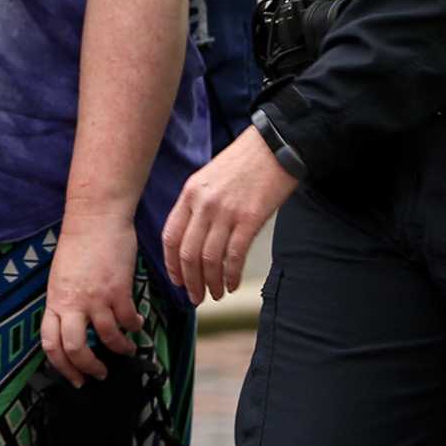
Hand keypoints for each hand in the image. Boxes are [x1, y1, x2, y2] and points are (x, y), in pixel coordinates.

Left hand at [38, 210, 140, 386]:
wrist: (96, 216)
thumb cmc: (79, 243)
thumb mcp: (62, 276)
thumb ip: (66, 302)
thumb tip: (74, 327)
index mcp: (55, 299)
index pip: (50, 343)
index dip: (61, 366)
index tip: (74, 378)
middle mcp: (73, 302)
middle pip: (74, 348)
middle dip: (88, 368)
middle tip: (99, 374)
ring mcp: (96, 296)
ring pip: (106, 338)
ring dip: (119, 349)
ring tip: (126, 349)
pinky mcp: (118, 289)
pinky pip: (128, 319)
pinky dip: (134, 326)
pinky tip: (137, 324)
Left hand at [163, 126, 297, 304]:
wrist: (274, 147)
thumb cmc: (244, 162)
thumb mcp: (209, 178)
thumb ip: (198, 205)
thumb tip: (193, 239)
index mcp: (190, 193)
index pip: (171, 236)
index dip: (171, 264)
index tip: (177, 281)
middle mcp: (204, 203)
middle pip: (188, 253)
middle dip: (190, 281)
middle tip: (195, 298)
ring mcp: (226, 212)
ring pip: (210, 259)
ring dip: (211, 283)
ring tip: (215, 294)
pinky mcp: (249, 219)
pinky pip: (234, 256)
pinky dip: (231, 275)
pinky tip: (232, 284)